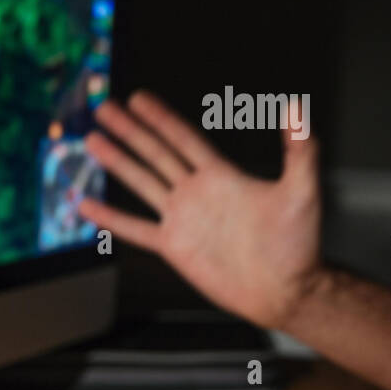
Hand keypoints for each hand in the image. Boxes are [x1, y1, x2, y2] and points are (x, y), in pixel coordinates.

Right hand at [77, 90, 323, 330]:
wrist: (285, 290)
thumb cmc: (298, 245)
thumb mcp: (302, 191)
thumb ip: (300, 150)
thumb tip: (296, 110)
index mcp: (222, 176)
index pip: (184, 139)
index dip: (161, 118)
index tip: (140, 99)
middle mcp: (198, 193)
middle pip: (156, 153)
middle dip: (130, 131)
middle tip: (106, 109)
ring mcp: (184, 219)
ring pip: (141, 183)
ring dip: (117, 163)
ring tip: (92, 142)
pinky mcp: (175, 246)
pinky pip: (136, 230)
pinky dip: (111, 219)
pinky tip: (88, 206)